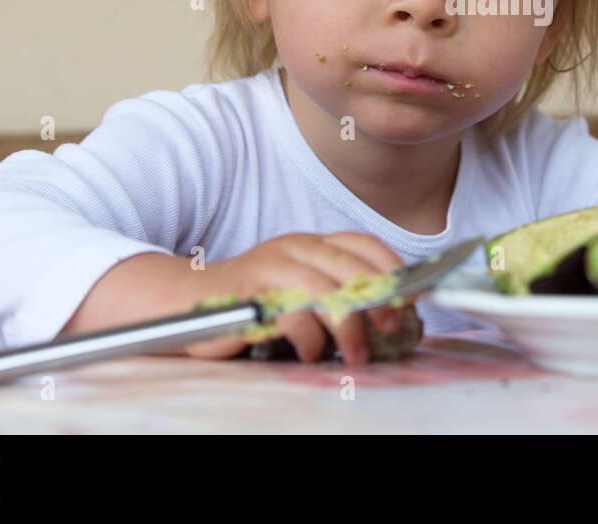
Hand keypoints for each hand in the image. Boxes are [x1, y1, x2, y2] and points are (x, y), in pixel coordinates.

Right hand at [182, 232, 413, 363]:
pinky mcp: (251, 293)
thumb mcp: (300, 290)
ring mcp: (271, 266)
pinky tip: (313, 352)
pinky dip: (310, 337)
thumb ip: (335, 295)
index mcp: (312, 243)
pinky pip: (291, 313)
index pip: (361, 243)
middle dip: (377, 299)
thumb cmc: (254, 301)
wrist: (187, 299)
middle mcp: (295, 248)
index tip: (410, 295)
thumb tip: (388, 318)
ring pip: (323, 289)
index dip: (390, 267)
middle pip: (348, 266)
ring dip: (347, 325)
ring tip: (357, 354)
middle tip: (392, 327)